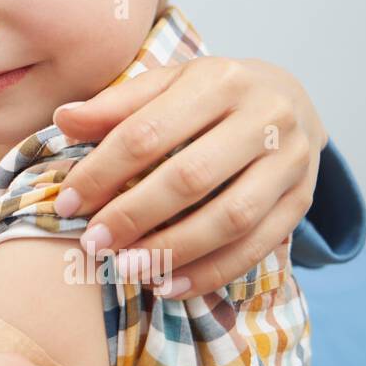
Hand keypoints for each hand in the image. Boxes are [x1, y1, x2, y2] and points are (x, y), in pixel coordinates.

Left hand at [52, 57, 326, 298]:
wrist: (289, 100)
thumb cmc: (209, 96)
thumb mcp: (165, 85)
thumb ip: (115, 105)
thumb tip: (63, 120)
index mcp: (219, 80)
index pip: (148, 132)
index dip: (102, 171)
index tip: (67, 205)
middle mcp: (264, 118)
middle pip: (191, 177)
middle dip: (134, 215)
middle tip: (93, 244)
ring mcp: (290, 162)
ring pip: (231, 217)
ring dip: (173, 251)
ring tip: (126, 270)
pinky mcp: (301, 201)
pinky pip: (258, 247)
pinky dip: (211, 272)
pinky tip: (169, 286)